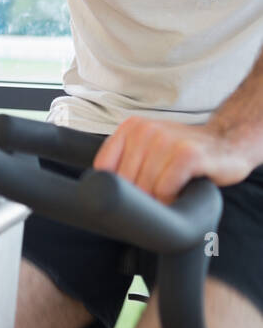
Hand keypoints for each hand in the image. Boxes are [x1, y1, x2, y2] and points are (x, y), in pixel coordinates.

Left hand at [93, 116, 253, 203]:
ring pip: (145, 187)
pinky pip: (165, 188)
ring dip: (157, 200)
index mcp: (130, 128)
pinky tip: (180, 192)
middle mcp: (145, 130)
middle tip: (155, 197)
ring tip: (170, 193)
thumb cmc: (183, 153)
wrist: (228, 143)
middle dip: (139, 198)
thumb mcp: (148, 150)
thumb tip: (98, 193)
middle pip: (125, 181)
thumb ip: (124, 162)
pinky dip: (171, 198)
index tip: (128, 198)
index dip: (115, 189)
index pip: (104, 168)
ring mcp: (166, 140)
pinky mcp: (187, 154)